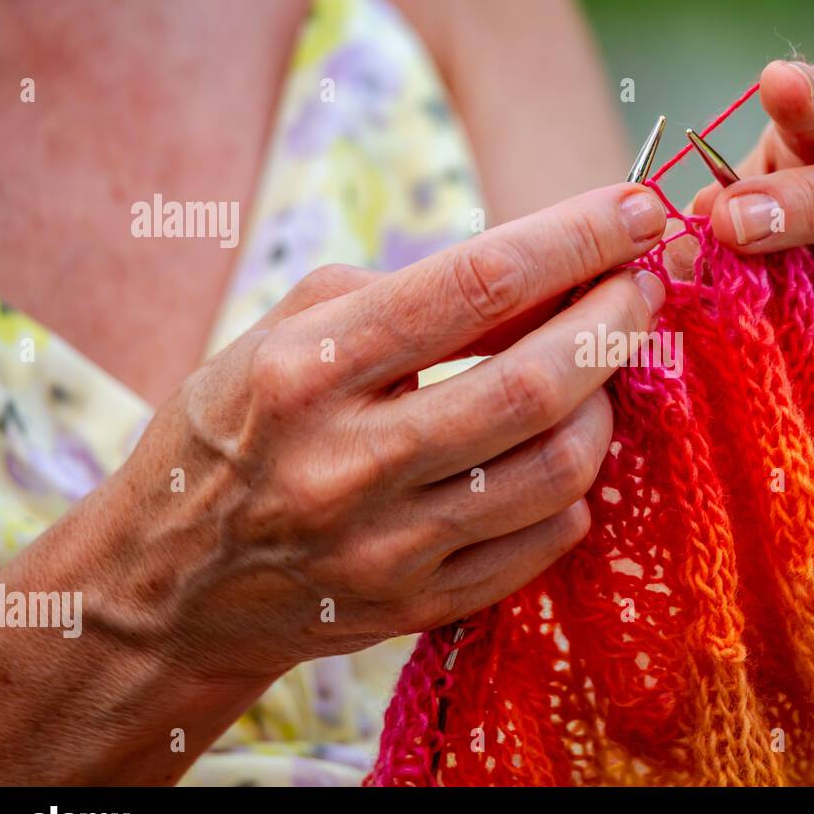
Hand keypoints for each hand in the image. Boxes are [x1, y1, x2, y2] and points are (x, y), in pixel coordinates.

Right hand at [0, 183, 667, 782]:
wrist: (170, 582)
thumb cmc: (236, 429)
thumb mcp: (290, 332)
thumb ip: (411, 295)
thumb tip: (550, 272)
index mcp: (305, 369)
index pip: (477, 284)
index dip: (576, 238)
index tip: (637, 207)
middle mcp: (346, 464)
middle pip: (537, 383)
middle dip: (617, 319)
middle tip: (644, 285)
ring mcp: (388, 548)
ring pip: (559, 468)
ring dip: (607, 402)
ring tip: (600, 368)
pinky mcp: (420, 606)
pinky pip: (546, 540)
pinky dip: (575, 483)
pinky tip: (557, 448)